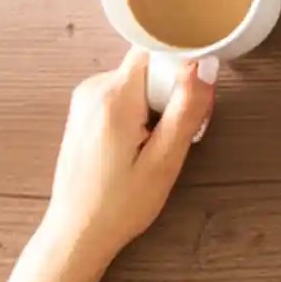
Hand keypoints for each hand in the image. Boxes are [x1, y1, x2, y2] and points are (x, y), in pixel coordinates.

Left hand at [40, 49, 216, 266]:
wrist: (77, 232)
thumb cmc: (121, 204)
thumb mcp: (165, 161)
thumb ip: (186, 109)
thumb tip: (203, 67)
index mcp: (114, 98)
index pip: (156, 49)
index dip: (183, 66)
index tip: (194, 97)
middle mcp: (94, 89)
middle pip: (150, 65)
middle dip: (174, 90)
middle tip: (181, 131)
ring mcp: (86, 99)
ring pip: (140, 80)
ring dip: (159, 102)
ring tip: (159, 143)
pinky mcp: (85, 110)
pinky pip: (126, 92)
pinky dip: (142, 110)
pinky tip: (142, 143)